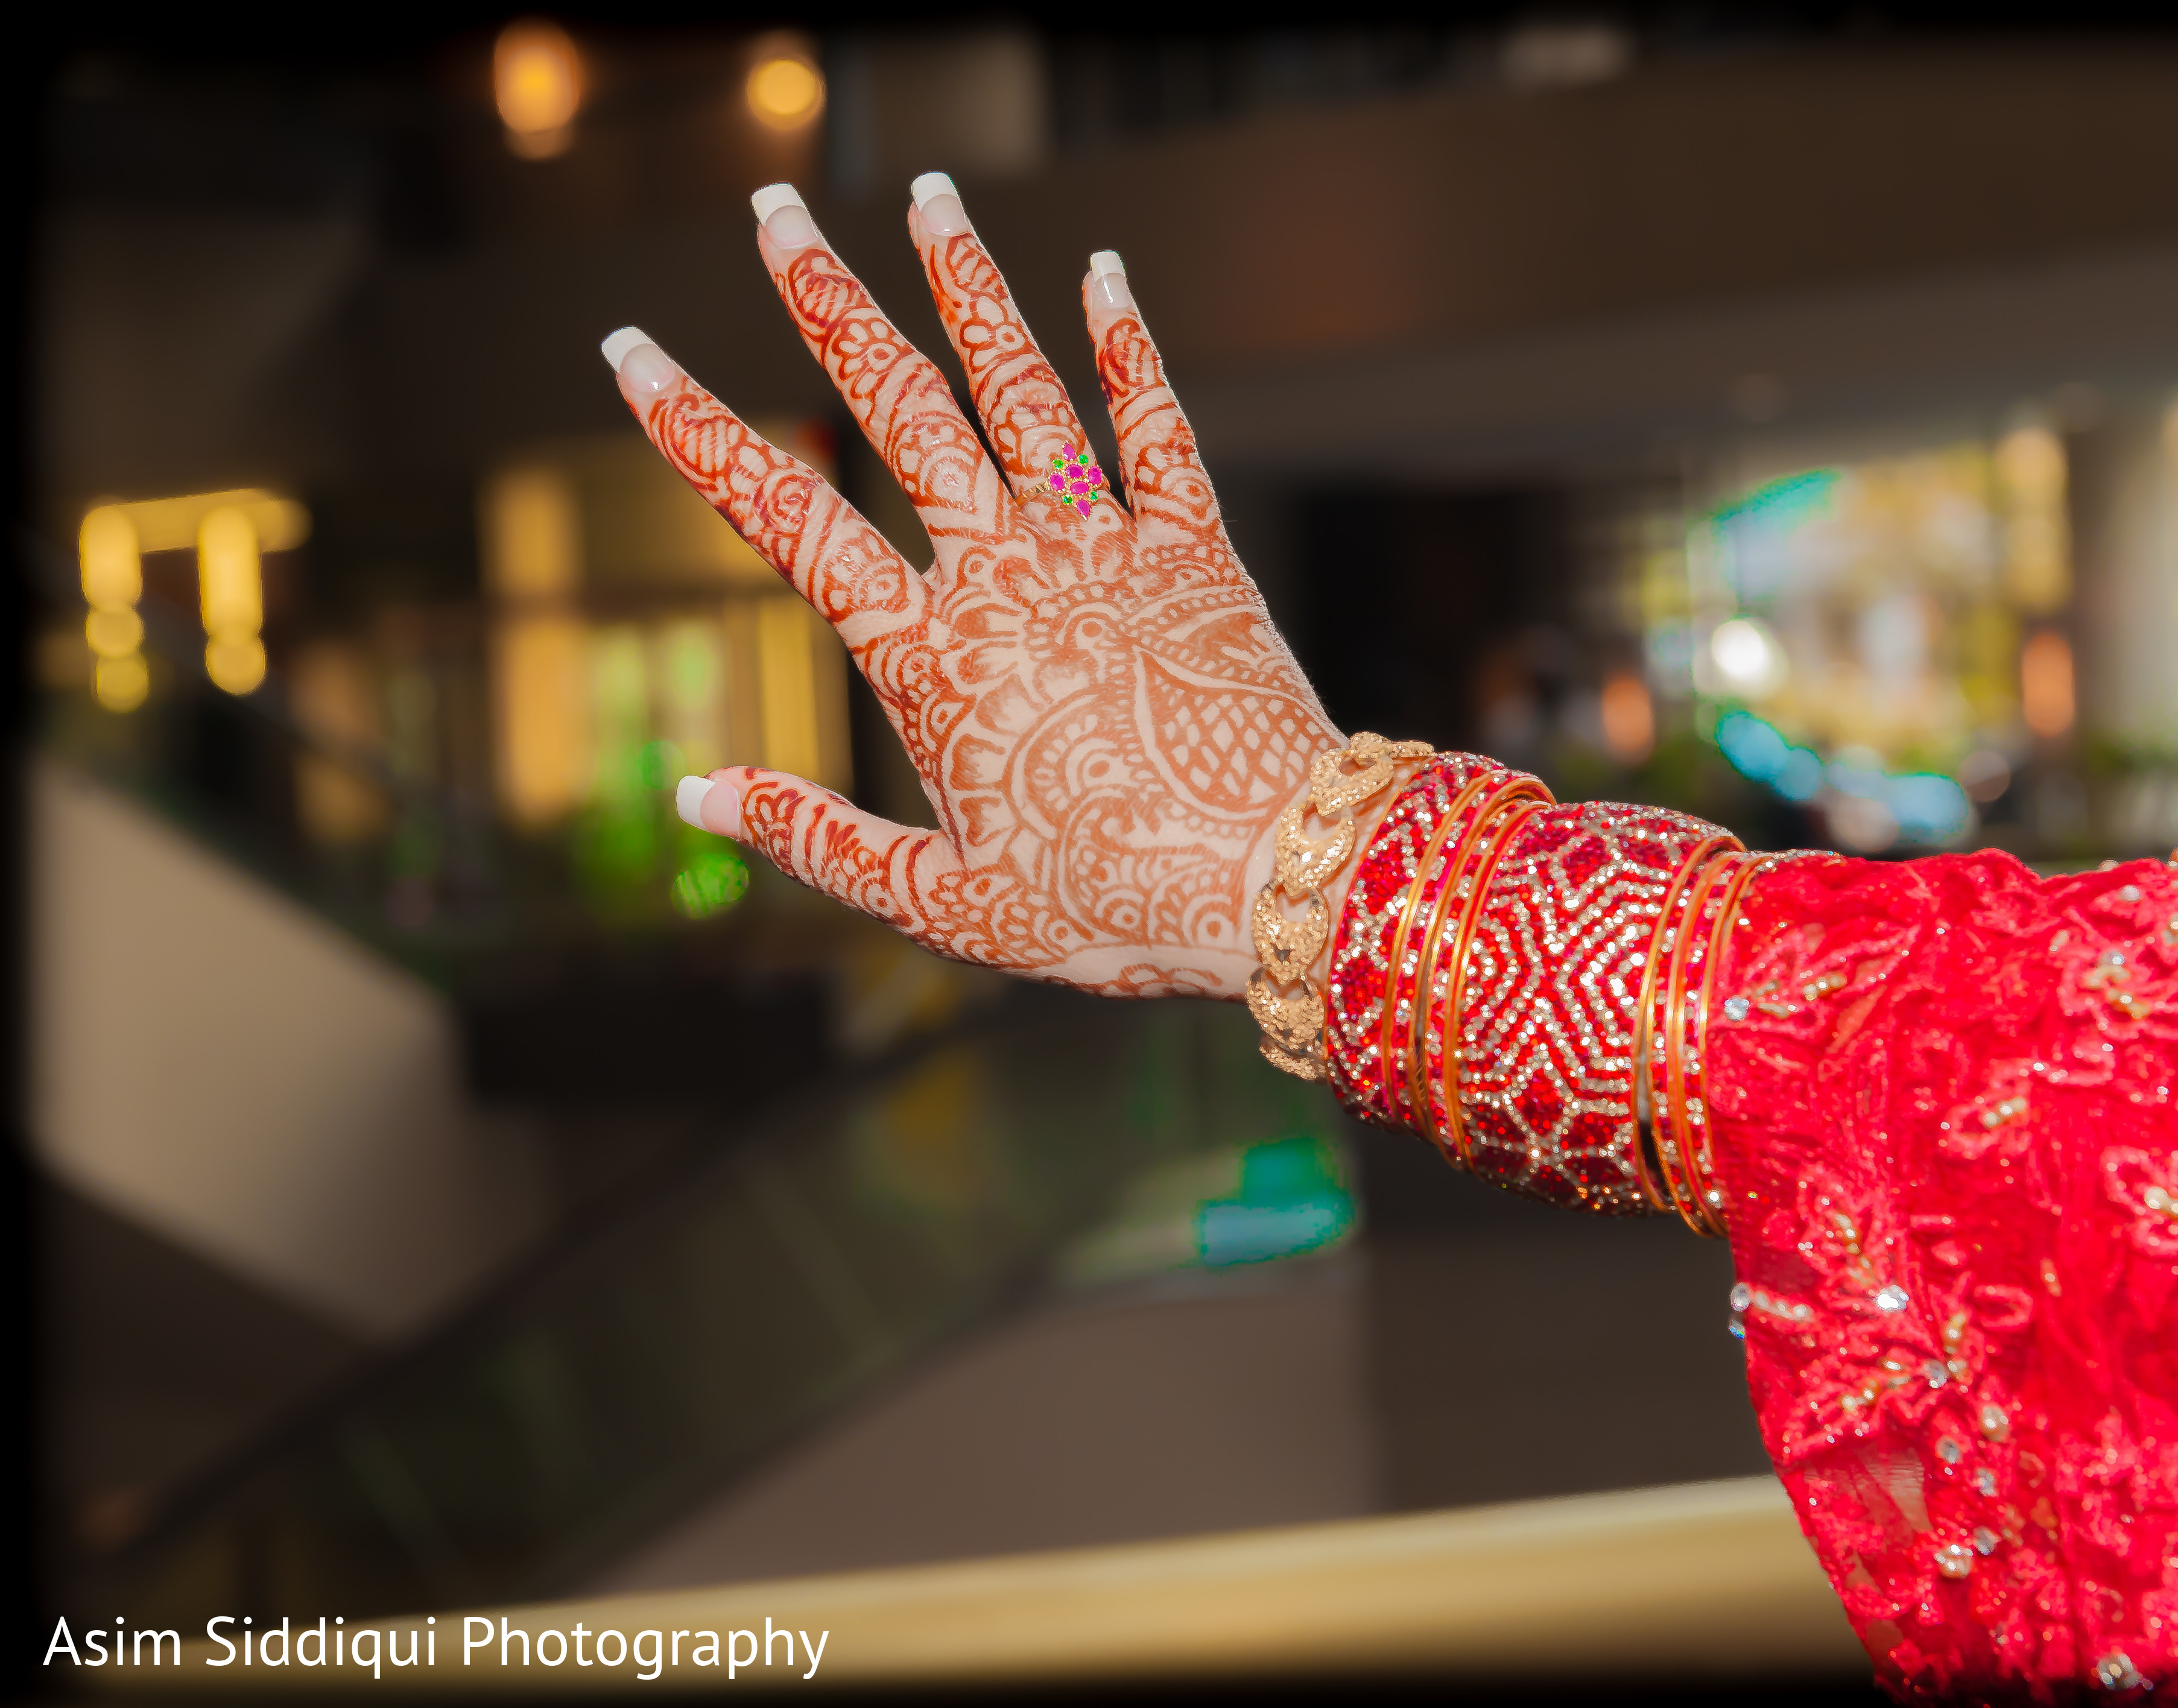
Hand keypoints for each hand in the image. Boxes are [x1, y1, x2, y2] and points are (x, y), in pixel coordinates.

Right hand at [607, 176, 1342, 997]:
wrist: (1276, 881)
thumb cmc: (1109, 909)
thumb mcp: (941, 901)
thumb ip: (814, 840)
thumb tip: (688, 796)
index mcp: (928, 659)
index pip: (787, 518)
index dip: (697, 431)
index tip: (630, 350)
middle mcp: (1005, 578)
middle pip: (898, 410)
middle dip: (827, 299)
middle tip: (773, 207)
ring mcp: (1103, 553)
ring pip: (1019, 389)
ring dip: (967, 284)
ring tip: (927, 192)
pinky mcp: (1194, 552)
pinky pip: (1155, 429)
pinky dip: (1128, 348)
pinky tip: (1104, 274)